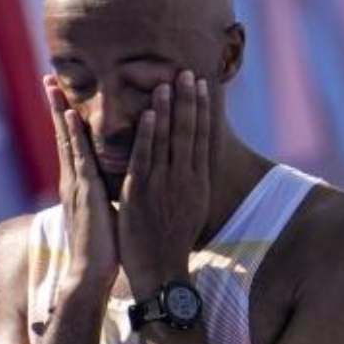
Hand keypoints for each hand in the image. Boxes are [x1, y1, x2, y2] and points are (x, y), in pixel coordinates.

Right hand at [46, 76, 117, 300]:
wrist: (91, 273)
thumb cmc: (102, 246)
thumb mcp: (102, 211)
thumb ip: (101, 194)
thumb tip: (109, 184)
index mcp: (78, 184)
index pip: (72, 143)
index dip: (66, 118)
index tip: (63, 94)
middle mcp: (72, 179)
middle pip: (63, 135)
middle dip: (56, 106)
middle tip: (49, 78)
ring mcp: (75, 184)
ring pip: (67, 140)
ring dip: (60, 111)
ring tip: (54, 85)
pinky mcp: (84, 191)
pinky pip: (79, 156)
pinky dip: (74, 135)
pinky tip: (71, 115)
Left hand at [117, 71, 211, 290]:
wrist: (161, 270)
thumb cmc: (173, 241)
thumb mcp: (191, 206)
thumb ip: (189, 181)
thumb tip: (192, 161)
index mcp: (198, 181)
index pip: (203, 137)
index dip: (202, 109)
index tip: (203, 86)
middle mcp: (185, 179)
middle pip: (189, 132)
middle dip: (188, 101)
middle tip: (188, 73)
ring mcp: (163, 184)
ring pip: (167, 140)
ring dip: (167, 110)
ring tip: (167, 83)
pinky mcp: (140, 192)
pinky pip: (145, 158)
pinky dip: (147, 135)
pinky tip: (147, 114)